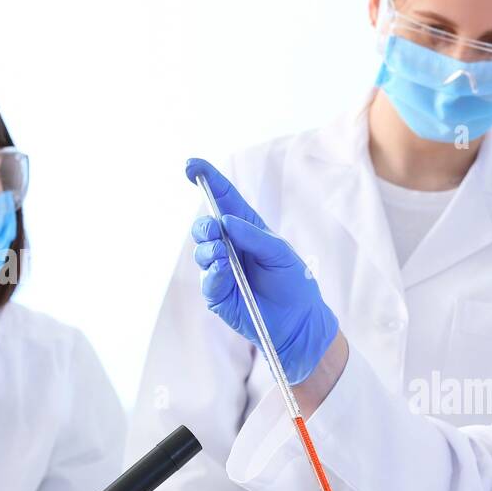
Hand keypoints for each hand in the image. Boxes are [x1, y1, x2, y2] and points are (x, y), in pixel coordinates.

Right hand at [185, 158, 337, 383]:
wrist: (300, 323)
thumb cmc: (295, 284)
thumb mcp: (280, 253)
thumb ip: (254, 235)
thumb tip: (226, 221)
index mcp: (247, 229)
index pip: (223, 200)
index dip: (207, 180)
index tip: (191, 167)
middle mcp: (230, 247)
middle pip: (205, 226)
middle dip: (204, 225)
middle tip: (214, 230)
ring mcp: (221, 271)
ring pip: (202, 251)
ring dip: (210, 250)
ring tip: (225, 256)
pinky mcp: (218, 295)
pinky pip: (207, 280)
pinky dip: (214, 273)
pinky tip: (225, 272)